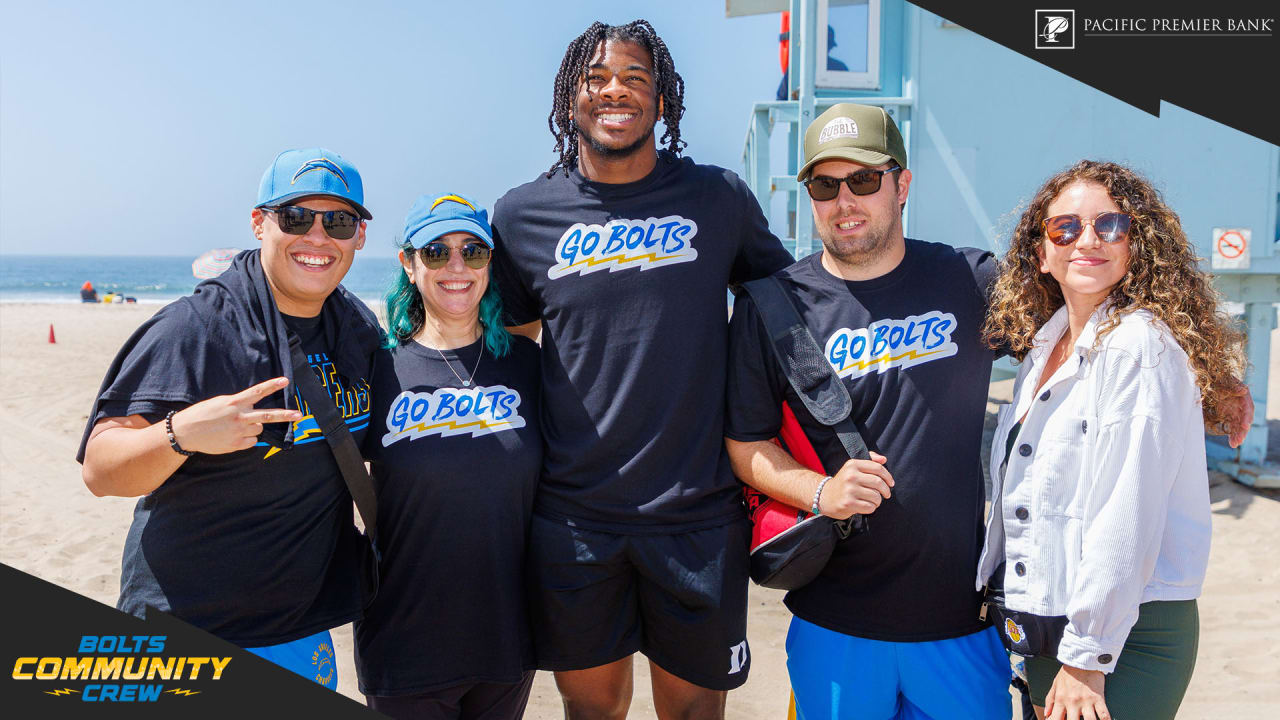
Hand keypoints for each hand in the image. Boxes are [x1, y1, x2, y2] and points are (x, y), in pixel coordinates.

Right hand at [169, 377, 301, 453]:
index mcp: (234, 403)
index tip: (286, 381)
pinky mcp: (237, 444)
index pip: (257, 391)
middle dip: (286, 415)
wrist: (186, 433)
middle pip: (268, 415)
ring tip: (238, 426)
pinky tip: (233, 436)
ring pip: (259, 428)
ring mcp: (239, 432)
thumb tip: (252, 406)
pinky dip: (247, 438)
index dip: (272, 385)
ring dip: (254, 426)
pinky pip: (252, 441)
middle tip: (299, 414)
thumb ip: (238, 403)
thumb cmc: (202, 414)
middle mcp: (239, 417)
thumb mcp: (220, 402)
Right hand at [817, 452, 893, 518]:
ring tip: (873, 500)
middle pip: (878, 482)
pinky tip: (866, 506)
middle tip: (886, 494)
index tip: (891, 483)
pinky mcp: (849, 503)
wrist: (824, 496)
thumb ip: (869, 460)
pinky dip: (871, 508)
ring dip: (878, 500)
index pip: (877, 468)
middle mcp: (851, 476)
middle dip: (886, 490)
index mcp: (853, 464)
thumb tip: (884, 460)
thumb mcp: (852, 468)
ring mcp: (849, 490)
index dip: (888, 476)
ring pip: (875, 496)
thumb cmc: (843, 483)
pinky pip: (870, 507)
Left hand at [1045, 665, 1108, 719]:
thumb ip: (1050, 700)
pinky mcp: (1099, 699)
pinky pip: (1104, 714)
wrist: (1083, 658)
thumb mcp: (1055, 684)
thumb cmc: (1068, 672)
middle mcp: (1073, 702)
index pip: (1056, 718)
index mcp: (1061, 699)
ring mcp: (1087, 701)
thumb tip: (1046, 713)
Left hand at [1219, 382, 1253, 448]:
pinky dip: (1232, 434)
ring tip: (1235, 444)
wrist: (1209, 380)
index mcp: (1243, 396)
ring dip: (1238, 435)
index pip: (1248, 408)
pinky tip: (1232, 443)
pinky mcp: (1229, 416)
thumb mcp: (1225, 381)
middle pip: (1245, 419)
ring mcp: (1235, 411)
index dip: (1247, 417)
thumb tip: (1243, 390)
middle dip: (1242, 431)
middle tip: (1239, 441)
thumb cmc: (1218, 380)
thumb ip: (1233, 387)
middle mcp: (1241, 405)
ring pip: (1239, 425)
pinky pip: (1232, 427)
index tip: (1245, 426)